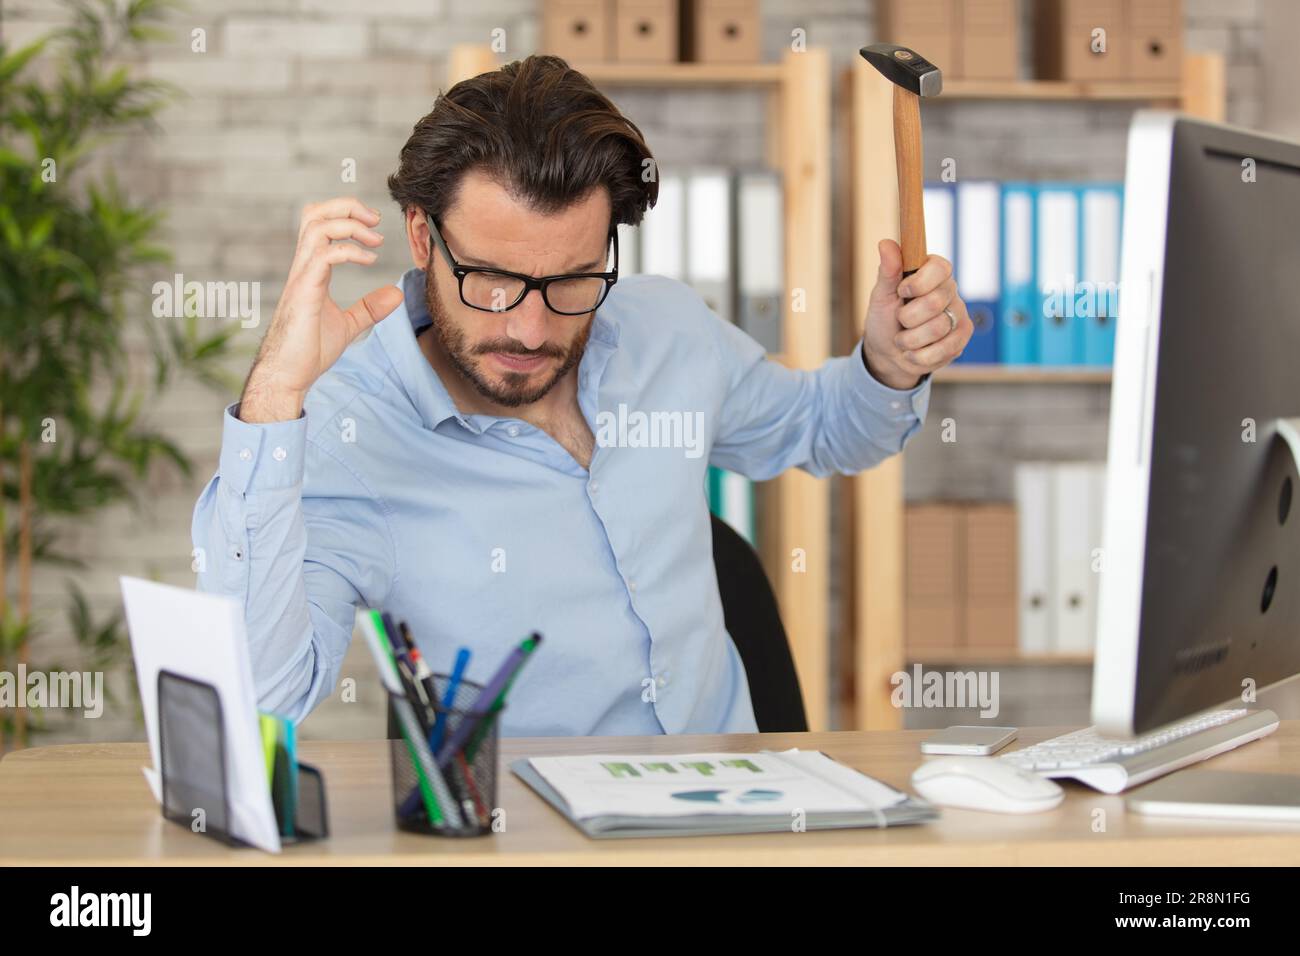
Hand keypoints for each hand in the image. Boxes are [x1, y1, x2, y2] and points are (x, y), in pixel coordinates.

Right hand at [240, 198, 404, 422]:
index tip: (374, 226)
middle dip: (346, 206)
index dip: (346, 214)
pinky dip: (350, 251)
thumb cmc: (308, 350)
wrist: (287, 375)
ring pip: (317, 226)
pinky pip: (325, 255)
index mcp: (310, 269)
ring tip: (375, 238)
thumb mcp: (347, 324)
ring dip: (350, 224)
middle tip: (375, 219)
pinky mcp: (304, 291)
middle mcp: (303, 267)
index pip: (319, 223)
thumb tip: (395, 293)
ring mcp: (301, 276)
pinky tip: (369, 261)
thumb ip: (369, 307)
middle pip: (315, 213)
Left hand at [861, 239, 971, 389]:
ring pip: (939, 328)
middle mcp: (949, 290)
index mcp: (932, 272)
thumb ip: (888, 271)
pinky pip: (944, 348)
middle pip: (935, 302)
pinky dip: (920, 355)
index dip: (919, 283)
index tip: (902, 292)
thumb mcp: (881, 296)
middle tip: (900, 320)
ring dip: (910, 339)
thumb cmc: (885, 320)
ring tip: (904, 338)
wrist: (888, 355)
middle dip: (907, 317)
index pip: (940, 268)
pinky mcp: (961, 338)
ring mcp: (958, 314)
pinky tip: (913, 352)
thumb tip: (886, 243)